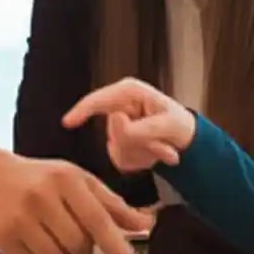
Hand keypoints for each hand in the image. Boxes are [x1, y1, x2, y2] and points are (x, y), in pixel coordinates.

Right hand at [0, 145, 152, 253]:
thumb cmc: (40, 179)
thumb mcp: (78, 181)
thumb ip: (112, 205)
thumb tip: (146, 224)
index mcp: (66, 179)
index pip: (98, 220)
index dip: (117, 248)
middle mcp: (42, 196)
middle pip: (78, 245)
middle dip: (81, 247)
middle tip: (70, 232)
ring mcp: (20, 217)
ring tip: (50, 234)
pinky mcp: (3, 236)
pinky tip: (34, 242)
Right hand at [62, 78, 196, 172]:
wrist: (185, 140)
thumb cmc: (179, 124)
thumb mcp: (167, 125)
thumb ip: (140, 127)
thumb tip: (114, 121)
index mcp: (129, 92)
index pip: (98, 100)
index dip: (81, 111)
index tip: (68, 123)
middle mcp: (119, 106)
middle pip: (112, 132)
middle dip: (139, 143)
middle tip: (163, 143)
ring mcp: (117, 126)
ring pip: (117, 148)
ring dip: (143, 153)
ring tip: (164, 146)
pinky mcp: (118, 143)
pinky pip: (121, 159)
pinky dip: (141, 161)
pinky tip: (154, 154)